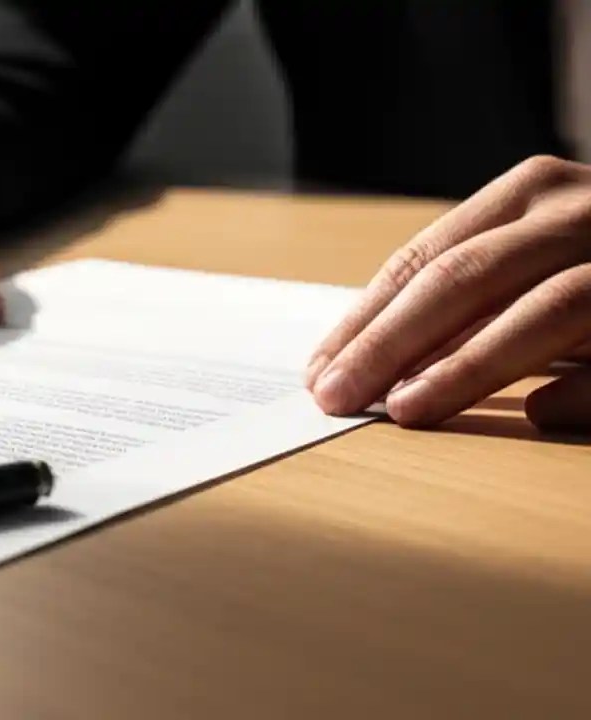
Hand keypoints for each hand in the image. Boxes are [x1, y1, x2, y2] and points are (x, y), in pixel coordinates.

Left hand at [305, 155, 590, 430]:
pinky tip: (542, 416)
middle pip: (468, 276)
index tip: (319, 370)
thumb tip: (359, 364)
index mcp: (531, 195)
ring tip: (410, 409)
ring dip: (473, 364)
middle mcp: (582, 210)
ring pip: (549, 308)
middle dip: (393, 341)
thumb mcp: (528, 269)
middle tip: (339, 396)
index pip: (425, 257)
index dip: (366, 318)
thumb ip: (466, 302)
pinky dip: (589, 386)